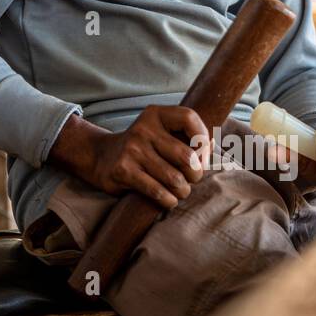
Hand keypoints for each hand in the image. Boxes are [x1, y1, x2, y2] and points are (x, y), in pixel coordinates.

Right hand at [50, 107, 210, 209]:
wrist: (99, 157)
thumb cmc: (142, 148)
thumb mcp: (160, 133)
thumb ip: (185, 136)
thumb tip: (215, 143)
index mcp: (156, 115)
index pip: (189, 118)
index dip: (203, 140)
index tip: (202, 156)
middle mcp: (144, 129)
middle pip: (187, 156)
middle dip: (196, 174)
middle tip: (192, 180)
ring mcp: (132, 150)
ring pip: (174, 179)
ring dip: (183, 191)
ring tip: (180, 191)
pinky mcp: (123, 171)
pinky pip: (157, 191)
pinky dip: (168, 200)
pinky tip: (168, 200)